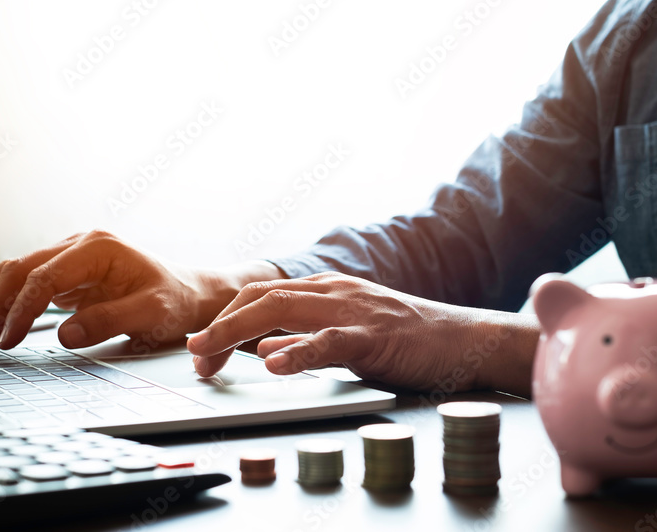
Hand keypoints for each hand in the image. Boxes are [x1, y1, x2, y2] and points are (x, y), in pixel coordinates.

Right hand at [0, 230, 279, 350]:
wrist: (189, 294)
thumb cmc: (175, 301)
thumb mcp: (152, 314)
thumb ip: (111, 321)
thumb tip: (66, 334)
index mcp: (99, 248)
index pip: (45, 276)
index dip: (21, 309)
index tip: (8, 340)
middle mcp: (80, 245)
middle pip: (21, 268)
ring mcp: (71, 256)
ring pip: (16, 272)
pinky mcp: (67, 273)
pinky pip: (25, 282)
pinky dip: (4, 301)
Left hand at [186, 271, 539, 394]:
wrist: (462, 339)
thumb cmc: (408, 340)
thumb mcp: (348, 337)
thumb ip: (306, 341)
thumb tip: (264, 350)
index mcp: (326, 290)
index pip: (262, 294)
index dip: (225, 318)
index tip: (201, 347)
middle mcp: (334, 291)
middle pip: (261, 296)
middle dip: (220, 324)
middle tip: (194, 354)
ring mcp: (353, 308)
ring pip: (283, 309)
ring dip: (236, 331)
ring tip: (207, 355)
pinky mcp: (374, 334)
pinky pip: (330, 341)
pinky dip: (298, 352)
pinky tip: (273, 364)